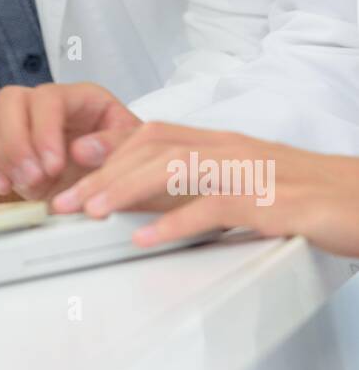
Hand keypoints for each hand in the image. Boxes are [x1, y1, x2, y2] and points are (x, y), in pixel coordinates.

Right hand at [0, 83, 139, 200]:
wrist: (122, 190)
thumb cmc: (132, 164)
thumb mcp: (139, 152)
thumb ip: (116, 145)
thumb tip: (81, 148)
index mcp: (81, 99)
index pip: (48, 98)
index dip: (44, 129)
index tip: (54, 164)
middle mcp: (48, 108)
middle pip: (10, 99)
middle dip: (16, 140)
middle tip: (35, 175)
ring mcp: (25, 129)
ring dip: (2, 154)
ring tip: (28, 183)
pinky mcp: (10, 154)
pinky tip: (6, 186)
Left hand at [51, 122, 358, 257]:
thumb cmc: (306, 195)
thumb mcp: (243, 183)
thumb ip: (196, 186)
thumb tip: (142, 199)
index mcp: (222, 142)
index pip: (154, 133)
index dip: (109, 144)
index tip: (71, 160)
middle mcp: (230, 149)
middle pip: (152, 149)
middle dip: (102, 173)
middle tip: (64, 200)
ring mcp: (250, 172)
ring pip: (174, 169)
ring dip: (125, 190)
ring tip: (90, 212)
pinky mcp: (270, 203)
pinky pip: (213, 208)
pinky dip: (175, 221)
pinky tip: (145, 236)